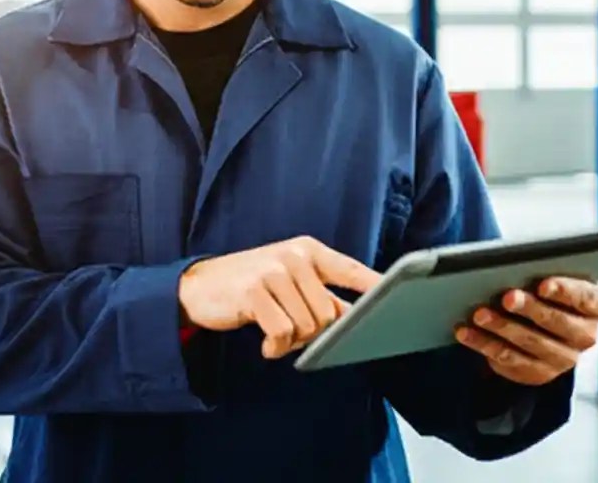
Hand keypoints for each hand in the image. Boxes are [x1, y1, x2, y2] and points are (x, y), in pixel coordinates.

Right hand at [178, 237, 381, 358]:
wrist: (199, 288)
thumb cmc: (250, 287)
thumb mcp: (288, 283)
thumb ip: (321, 296)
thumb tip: (357, 318)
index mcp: (308, 251)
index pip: (352, 271)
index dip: (376, 286)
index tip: (399, 295)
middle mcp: (294, 257)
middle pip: (330, 313)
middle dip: (314, 333)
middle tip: (288, 330)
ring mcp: (274, 272)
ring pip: (308, 327)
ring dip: (291, 342)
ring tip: (273, 332)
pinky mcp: (254, 291)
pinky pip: (282, 333)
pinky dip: (275, 347)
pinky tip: (264, 343)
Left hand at [454, 276, 597, 385]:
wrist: (538, 317)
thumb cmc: (544, 285)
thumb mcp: (550, 273)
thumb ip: (541, 268)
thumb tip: (510, 262)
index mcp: (597, 306)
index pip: (588, 299)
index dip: (566, 292)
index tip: (543, 284)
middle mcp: (586, 336)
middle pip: (558, 324)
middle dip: (530, 309)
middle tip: (507, 297)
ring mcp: (563, 359)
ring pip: (530, 344)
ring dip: (502, 328)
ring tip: (478, 314)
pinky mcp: (537, 373)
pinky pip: (508, 360)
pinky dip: (484, 344)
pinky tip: (465, 332)